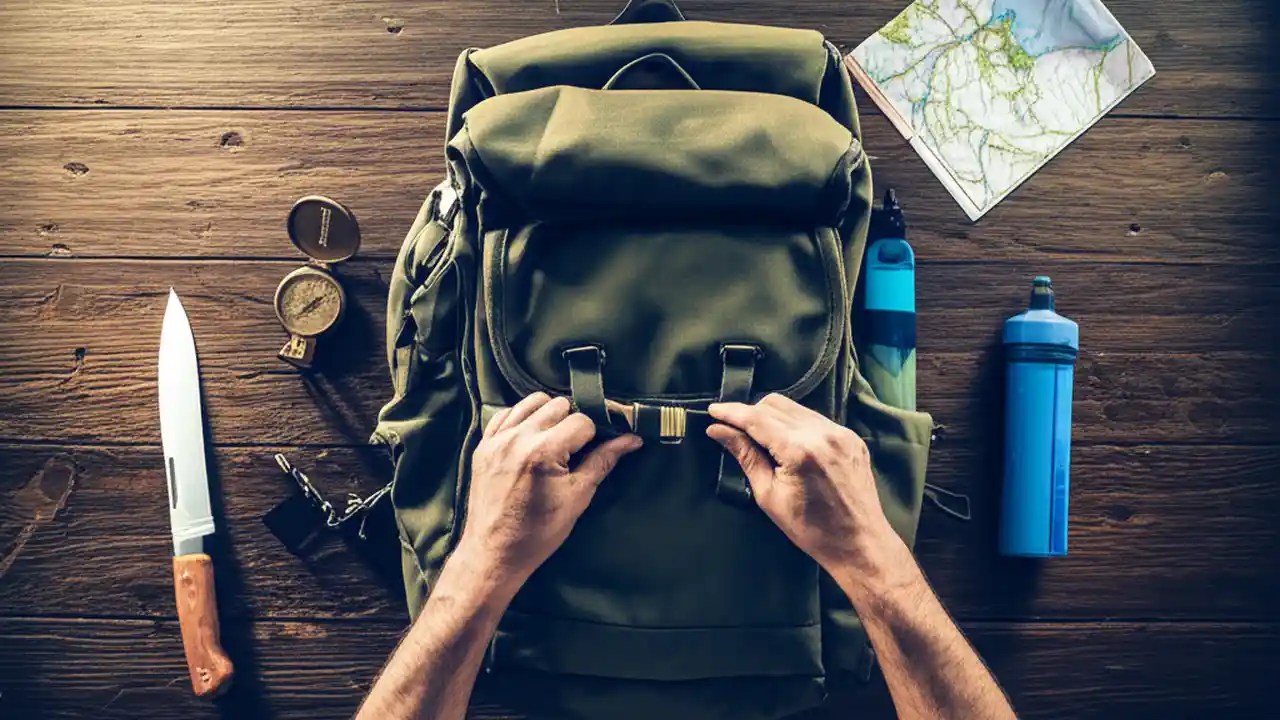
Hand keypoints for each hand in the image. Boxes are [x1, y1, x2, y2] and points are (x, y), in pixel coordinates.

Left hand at [455, 392, 642, 591]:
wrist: (494, 553)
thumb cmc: (540, 532)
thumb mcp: (578, 497)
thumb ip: (603, 461)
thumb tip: (632, 438)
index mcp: (543, 451)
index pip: (582, 421)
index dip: (595, 435)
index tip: (597, 448)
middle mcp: (518, 438)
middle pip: (558, 405)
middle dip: (572, 421)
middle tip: (575, 447)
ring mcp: (497, 440)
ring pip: (532, 402)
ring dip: (549, 414)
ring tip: (554, 439)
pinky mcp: (483, 445)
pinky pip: (506, 414)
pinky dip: (522, 418)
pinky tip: (530, 438)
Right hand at [707, 393, 893, 574]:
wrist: (859, 542)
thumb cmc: (810, 529)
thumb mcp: (769, 495)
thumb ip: (745, 456)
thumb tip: (718, 430)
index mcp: (800, 450)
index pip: (757, 418)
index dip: (732, 412)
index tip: (712, 410)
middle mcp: (822, 433)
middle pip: (775, 405)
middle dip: (750, 413)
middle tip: (734, 430)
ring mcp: (841, 432)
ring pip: (795, 408)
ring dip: (772, 416)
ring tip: (759, 437)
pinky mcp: (851, 437)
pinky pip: (814, 418)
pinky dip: (795, 424)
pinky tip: (788, 443)